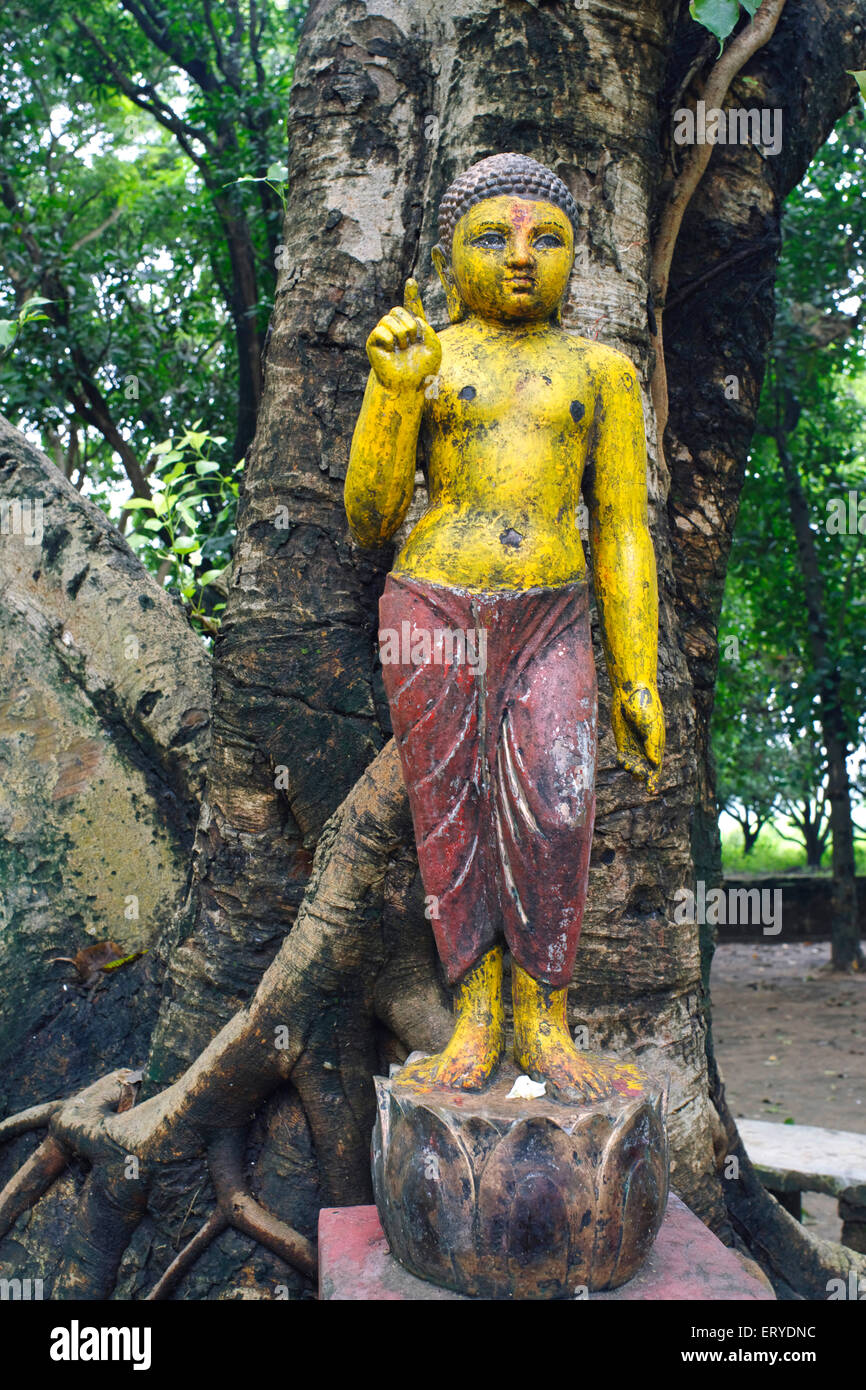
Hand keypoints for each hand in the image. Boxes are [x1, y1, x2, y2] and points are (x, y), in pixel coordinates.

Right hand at [366, 279, 441, 393]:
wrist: (408, 385)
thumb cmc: (422, 370)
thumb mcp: (434, 346)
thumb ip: (427, 327)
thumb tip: (412, 318)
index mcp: (413, 330)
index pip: (411, 308)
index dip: (411, 294)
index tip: (411, 282)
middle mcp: (398, 331)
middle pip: (398, 309)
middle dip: (408, 322)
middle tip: (412, 339)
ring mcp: (385, 336)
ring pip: (389, 317)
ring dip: (400, 331)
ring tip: (403, 346)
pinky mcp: (374, 343)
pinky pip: (380, 329)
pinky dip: (388, 337)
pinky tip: (392, 348)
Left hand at [612, 683, 663, 794]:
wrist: (630, 692)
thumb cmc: (646, 707)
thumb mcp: (651, 725)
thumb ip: (653, 744)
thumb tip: (654, 762)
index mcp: (658, 746)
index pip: (657, 768)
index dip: (654, 780)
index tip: (651, 790)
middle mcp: (646, 749)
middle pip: (645, 770)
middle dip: (641, 776)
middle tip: (636, 773)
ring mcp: (634, 747)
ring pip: (633, 766)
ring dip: (631, 769)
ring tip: (627, 765)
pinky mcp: (622, 743)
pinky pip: (623, 757)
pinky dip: (622, 761)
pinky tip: (620, 758)